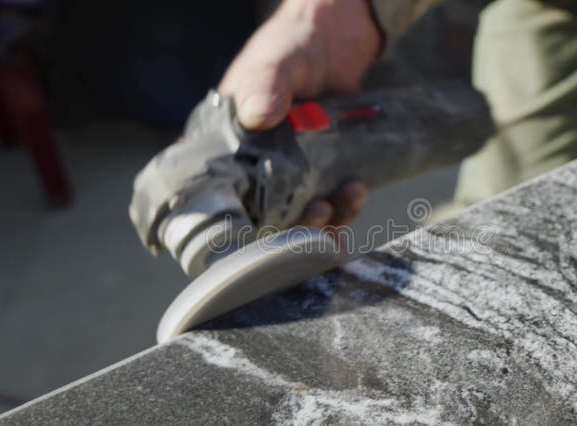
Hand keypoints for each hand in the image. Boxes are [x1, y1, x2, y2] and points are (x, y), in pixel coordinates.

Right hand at [218, 0, 378, 225]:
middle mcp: (253, 170)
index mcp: (226, 149)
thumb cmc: (290, 48)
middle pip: (265, 222)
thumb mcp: (275, 62)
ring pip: (301, 220)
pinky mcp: (321, 176)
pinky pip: (330, 206)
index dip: (240, 226)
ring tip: (347, 196)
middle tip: (319, 212)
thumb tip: (257, 116)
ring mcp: (290, 177)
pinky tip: (357, 190)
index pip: (219, 200)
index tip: (267, 231)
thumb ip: (265, 83)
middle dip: (294, 228)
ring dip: (325, 222)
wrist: (334, 43)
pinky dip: (344, 207)